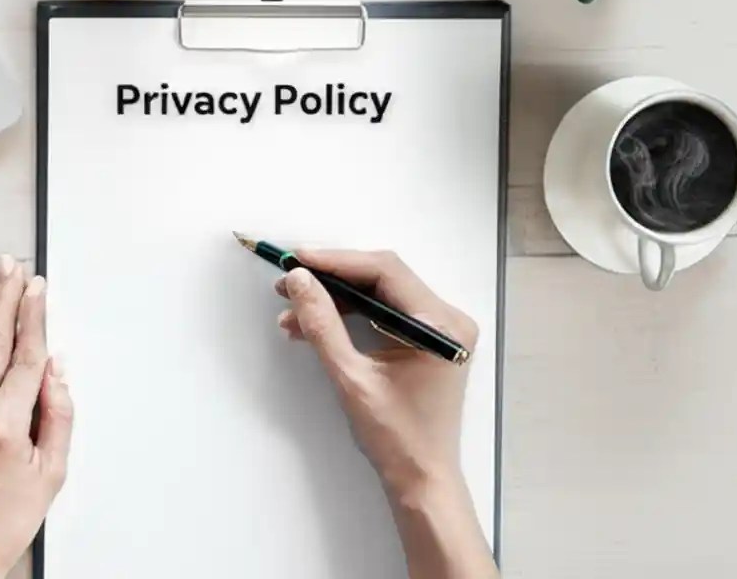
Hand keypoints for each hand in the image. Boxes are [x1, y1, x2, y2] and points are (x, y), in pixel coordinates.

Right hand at [274, 250, 478, 497]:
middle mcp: (447, 318)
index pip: (386, 272)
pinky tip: (313, 325)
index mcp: (441, 324)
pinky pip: (382, 314)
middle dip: (332, 279)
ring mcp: (438, 328)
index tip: (297, 259)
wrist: (421, 478)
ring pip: (378, 295)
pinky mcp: (425, 340)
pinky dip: (348, 316)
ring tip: (292, 309)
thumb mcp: (351, 378)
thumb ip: (323, 326)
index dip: (337, 262)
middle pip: (382, 278)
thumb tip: (298, 281)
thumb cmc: (395, 436)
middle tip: (289, 281)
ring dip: (335, 299)